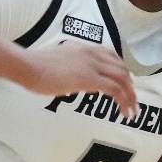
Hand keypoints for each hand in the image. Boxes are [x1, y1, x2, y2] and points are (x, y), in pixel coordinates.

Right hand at [16, 43, 137, 118]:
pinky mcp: (90, 78)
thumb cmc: (34, 66)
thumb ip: (67, 68)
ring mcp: (92, 65)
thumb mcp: (56, 63)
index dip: (121, 69)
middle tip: (133, 100)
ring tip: (133, 111)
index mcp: (83, 48)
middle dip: (130, 85)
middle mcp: (92, 54)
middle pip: (121, 68)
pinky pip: (115, 90)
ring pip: (122, 79)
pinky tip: (124, 113)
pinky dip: (124, 101)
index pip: (111, 56)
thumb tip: (70, 83)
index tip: (125, 82)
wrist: (28, 66)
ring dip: (130, 96)